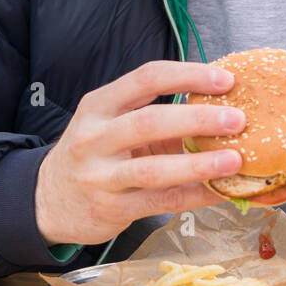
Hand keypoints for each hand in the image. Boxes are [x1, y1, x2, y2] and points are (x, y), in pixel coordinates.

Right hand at [35, 60, 245, 246]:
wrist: (48, 200)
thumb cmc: (94, 153)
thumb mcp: (110, 122)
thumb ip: (154, 112)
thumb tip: (219, 103)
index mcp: (99, 104)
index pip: (146, 79)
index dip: (188, 76)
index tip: (225, 80)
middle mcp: (94, 137)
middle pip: (150, 121)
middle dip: (198, 119)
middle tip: (238, 119)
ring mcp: (100, 176)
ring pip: (154, 169)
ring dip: (199, 164)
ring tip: (235, 160)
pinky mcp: (111, 209)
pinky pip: (160, 201)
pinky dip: (194, 195)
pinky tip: (220, 190)